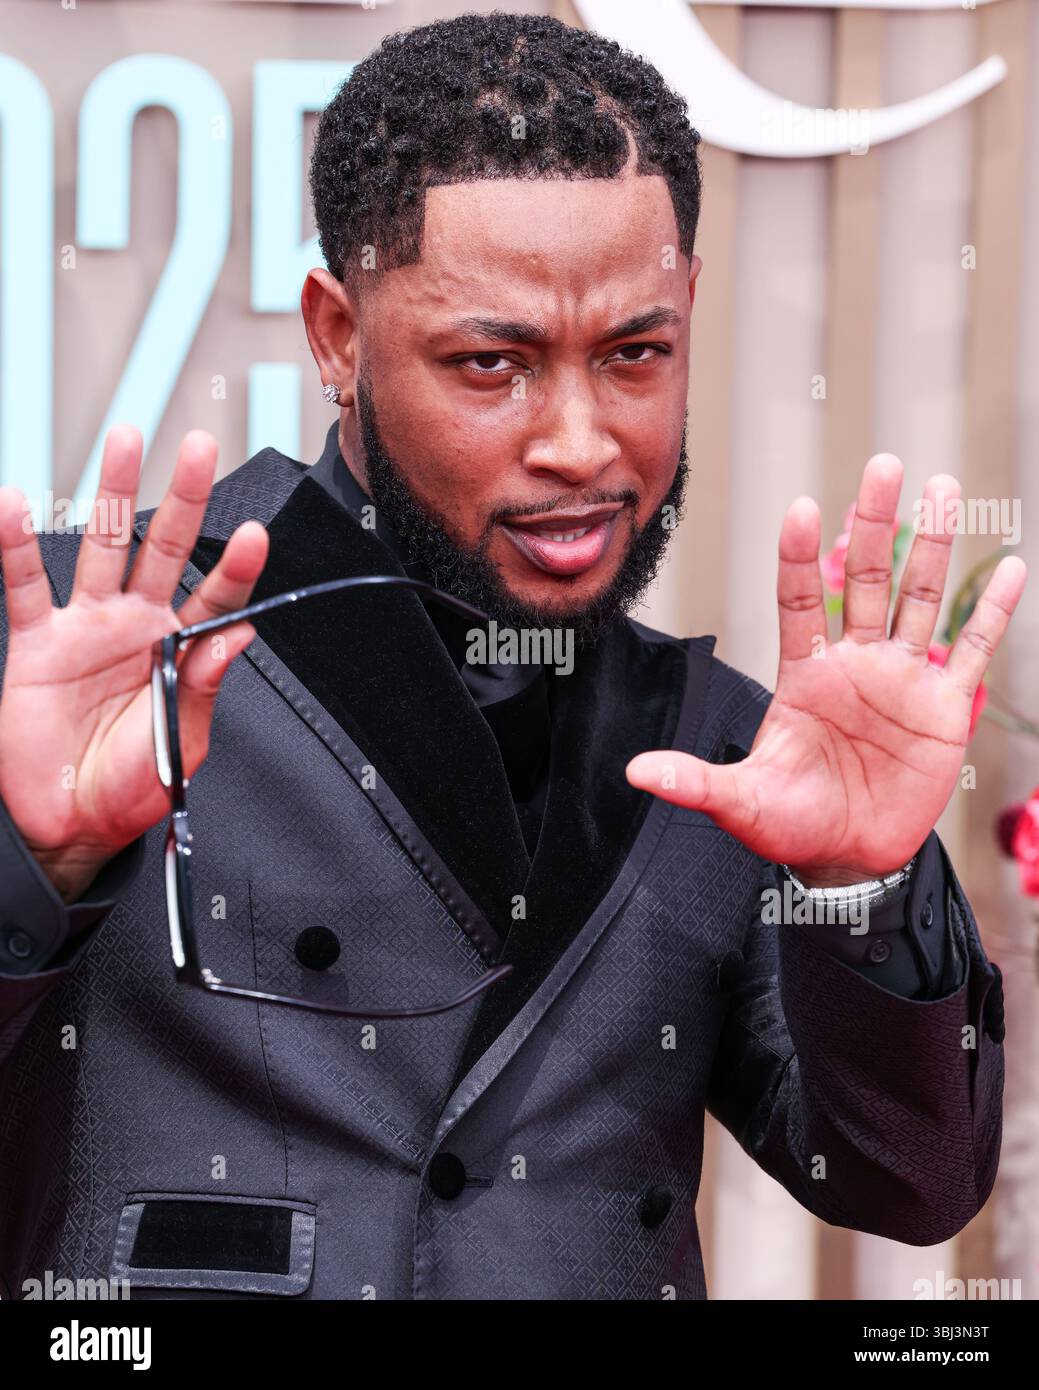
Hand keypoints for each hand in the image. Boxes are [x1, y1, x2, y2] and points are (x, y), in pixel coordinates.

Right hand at [0, 426, 268, 902]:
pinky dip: (14, 545)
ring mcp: (88, 627)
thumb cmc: (132, 787)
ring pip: (102, 545)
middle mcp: (137, 626)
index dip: (235, 566)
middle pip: (163, 547)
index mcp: (179, 651)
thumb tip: (240, 635)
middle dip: (181, 497)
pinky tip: (12, 505)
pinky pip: (25, 585)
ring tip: (126, 441)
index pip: (216, 596)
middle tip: (197, 447)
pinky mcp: (38, 642)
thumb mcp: (181, 740)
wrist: (72, 823)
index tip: (256, 533)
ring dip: (114, 493)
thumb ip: (204, 686)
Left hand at [626, 455, 1026, 885]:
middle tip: (883, 465)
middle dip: (873, 523)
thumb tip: (636, 772)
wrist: (848, 858)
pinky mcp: (944, 708)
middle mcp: (854, 665)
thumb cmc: (790, 824)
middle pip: (866, 579)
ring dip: (931, 545)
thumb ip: (695, 781)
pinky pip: (972, 649)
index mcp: (803, 676)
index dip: (802, 558)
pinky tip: (1009, 566)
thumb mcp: (740, 802)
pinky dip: (992, 611)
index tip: (802, 509)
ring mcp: (901, 680)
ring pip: (919, 598)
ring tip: (943, 487)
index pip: (800, 602)